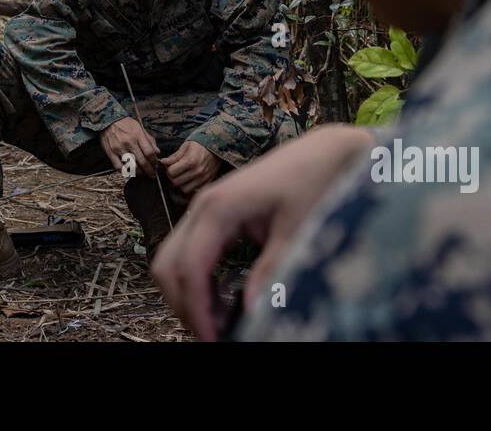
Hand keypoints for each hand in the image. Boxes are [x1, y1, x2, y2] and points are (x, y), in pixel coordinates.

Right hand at [99, 117, 160, 176]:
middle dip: (149, 170)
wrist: (108, 120)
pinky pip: (118, 167)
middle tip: (152, 173)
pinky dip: (125, 172)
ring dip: (139, 172)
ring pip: (132, 166)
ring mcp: (119, 148)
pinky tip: (129, 172)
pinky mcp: (111, 153)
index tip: (156, 164)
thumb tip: (157, 152)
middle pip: (142, 161)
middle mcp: (129, 142)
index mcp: (137, 135)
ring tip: (142, 173)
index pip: (149, 152)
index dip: (154, 161)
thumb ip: (149, 140)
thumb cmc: (125, 123)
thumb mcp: (140, 127)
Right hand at [150, 125, 373, 340]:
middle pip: (167, 265)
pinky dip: (196, 279)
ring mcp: (206, 209)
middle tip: (212, 335)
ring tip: (217, 322)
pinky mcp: (215, 214)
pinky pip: (190, 251)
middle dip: (184, 305)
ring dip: (186, 293)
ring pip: (172, 259)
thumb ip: (272, 269)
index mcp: (219, 208)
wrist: (323, 152)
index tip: (212, 339)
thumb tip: (253, 311)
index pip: (190, 268)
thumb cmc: (313, 182)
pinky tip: (221, 299)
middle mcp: (203, 206)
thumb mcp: (298, 229)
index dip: (196, 309)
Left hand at [161, 141, 221, 195]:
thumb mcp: (186, 146)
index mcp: (191, 161)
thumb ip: (174, 156)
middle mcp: (197, 171)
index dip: (168, 169)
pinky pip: (195, 191)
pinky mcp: (208, 181)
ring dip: (181, 184)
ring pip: (184, 189)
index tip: (171, 166)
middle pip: (176, 182)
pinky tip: (190, 180)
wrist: (219, 145)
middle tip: (175, 171)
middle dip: (173, 177)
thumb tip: (162, 162)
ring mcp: (203, 178)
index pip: (171, 173)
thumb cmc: (201, 144)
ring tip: (183, 176)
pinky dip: (191, 187)